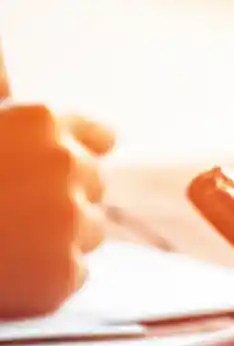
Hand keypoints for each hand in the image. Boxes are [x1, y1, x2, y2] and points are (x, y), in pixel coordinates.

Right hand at [0, 104, 114, 317]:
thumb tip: (4, 57)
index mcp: (42, 121)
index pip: (98, 137)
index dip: (78, 154)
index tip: (59, 170)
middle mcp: (66, 165)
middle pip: (96, 185)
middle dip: (65, 195)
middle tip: (15, 210)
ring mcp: (70, 220)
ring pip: (91, 230)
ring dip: (60, 236)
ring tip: (9, 237)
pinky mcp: (63, 270)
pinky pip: (74, 272)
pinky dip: (47, 274)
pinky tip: (8, 266)